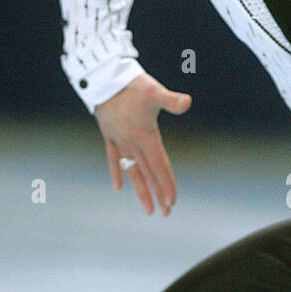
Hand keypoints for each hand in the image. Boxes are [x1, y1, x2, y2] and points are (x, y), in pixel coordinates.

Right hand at [95, 73, 191, 215]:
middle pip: (148, 174)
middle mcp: (133, 143)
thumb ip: (171, 100)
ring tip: (147, 209)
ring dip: (140, 190)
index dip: (166, 185)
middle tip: (165, 213)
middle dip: (157, 194)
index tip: (171, 202)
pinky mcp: (109, 135)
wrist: (104, 77)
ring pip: (132, 171)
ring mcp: (120, 141)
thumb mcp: (154, 91)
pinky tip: (118, 188)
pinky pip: (113, 159)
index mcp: (146, 137)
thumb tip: (187, 102)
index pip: (159, 166)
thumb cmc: (132, 85)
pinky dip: (117, 173)